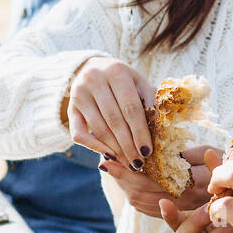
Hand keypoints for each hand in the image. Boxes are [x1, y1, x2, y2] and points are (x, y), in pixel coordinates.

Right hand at [66, 57, 156, 172]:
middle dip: (128, 145)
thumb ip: (151, 99)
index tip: (148, 151)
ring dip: (114, 150)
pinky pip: (78, 134)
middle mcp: (94, 80)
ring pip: (98, 128)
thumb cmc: (124, 81)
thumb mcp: (140, 83)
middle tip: (139, 163)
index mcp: (117, 71)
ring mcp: (79, 94)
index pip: (130, 107)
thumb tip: (162, 125)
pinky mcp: (70, 109)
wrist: (94, 69)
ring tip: (128, 163)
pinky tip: (109, 156)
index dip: (140, 131)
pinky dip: (94, 147)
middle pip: (114, 120)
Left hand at [102, 146, 218, 215]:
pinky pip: (150, 209)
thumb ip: (189, 154)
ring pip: (143, 203)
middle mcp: (186, 199)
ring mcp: (182, 209)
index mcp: (194, 181)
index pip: (154, 177)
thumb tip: (163, 152)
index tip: (115, 155)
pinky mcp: (179, 214)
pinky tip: (126, 183)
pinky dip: (134, 195)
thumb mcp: (211, 152)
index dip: (131, 168)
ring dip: (124, 186)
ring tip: (112, 169)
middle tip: (105, 162)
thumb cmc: (228, 166)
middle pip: (143, 192)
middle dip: (121, 177)